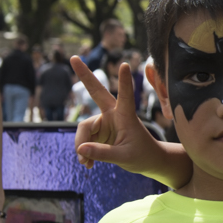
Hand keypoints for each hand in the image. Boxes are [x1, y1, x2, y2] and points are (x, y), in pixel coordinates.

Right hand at [72, 57, 158, 172]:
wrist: (148, 162)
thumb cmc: (143, 156)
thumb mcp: (124, 157)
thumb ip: (103, 154)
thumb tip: (80, 150)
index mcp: (126, 115)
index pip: (126, 95)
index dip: (124, 81)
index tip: (125, 64)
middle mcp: (114, 114)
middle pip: (96, 92)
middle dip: (84, 76)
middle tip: (74, 58)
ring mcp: (105, 121)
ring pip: (84, 129)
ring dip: (82, 147)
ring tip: (85, 164)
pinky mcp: (99, 131)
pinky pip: (84, 139)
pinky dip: (83, 152)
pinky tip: (87, 164)